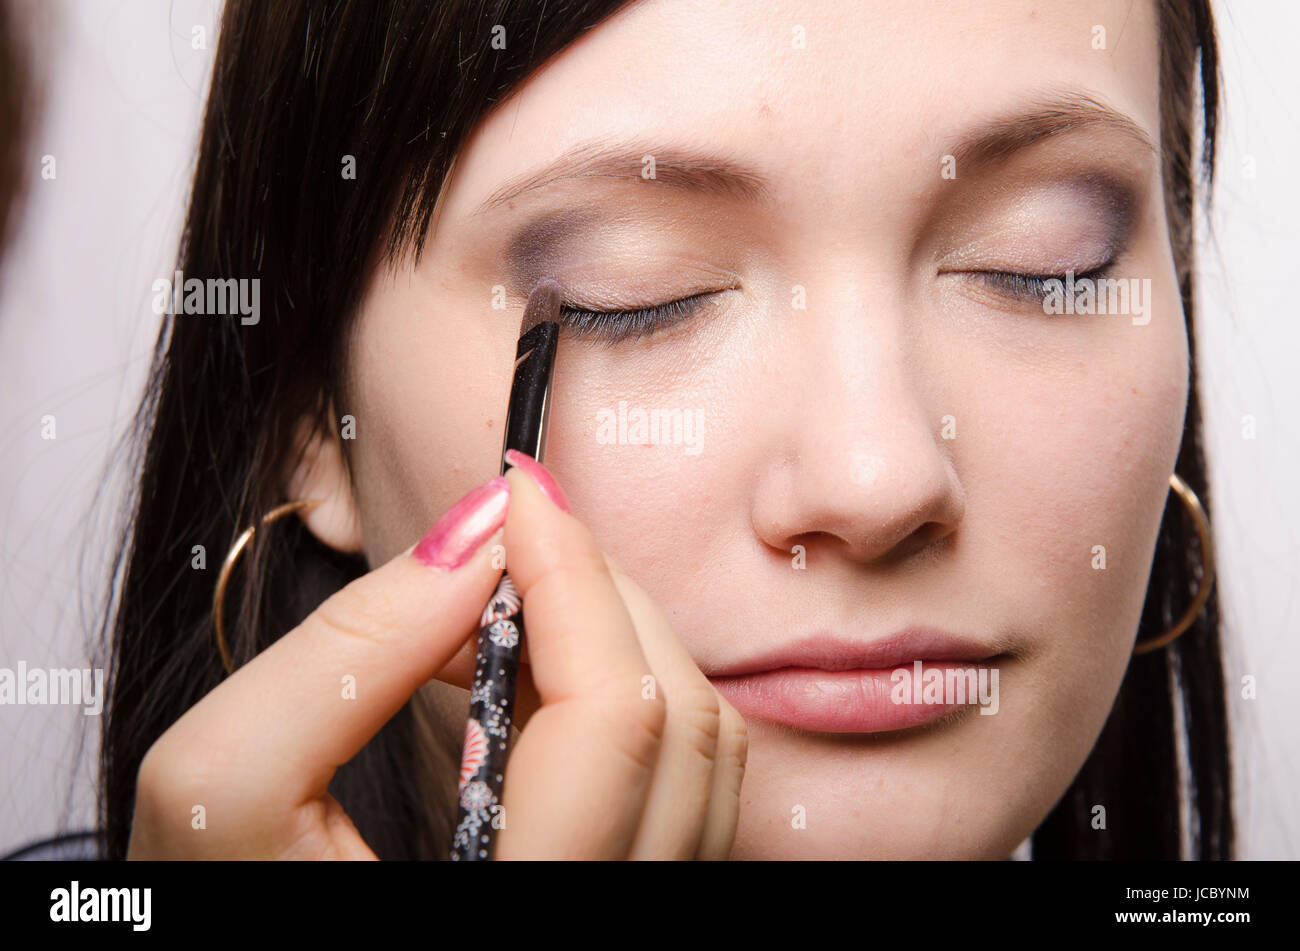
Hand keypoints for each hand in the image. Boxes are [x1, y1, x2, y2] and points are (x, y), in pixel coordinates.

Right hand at [127, 458, 745, 858]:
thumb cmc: (215, 895)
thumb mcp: (224, 791)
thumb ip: (341, 660)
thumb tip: (468, 540)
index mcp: (512, 914)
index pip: (617, 715)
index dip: (575, 577)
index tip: (518, 496)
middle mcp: (602, 918)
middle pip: (677, 719)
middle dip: (595, 596)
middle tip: (505, 543)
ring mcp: (627, 911)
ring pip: (700, 750)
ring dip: (615, 641)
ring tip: (509, 607)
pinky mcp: (626, 891)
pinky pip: (683, 783)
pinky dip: (624, 697)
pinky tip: (534, 674)